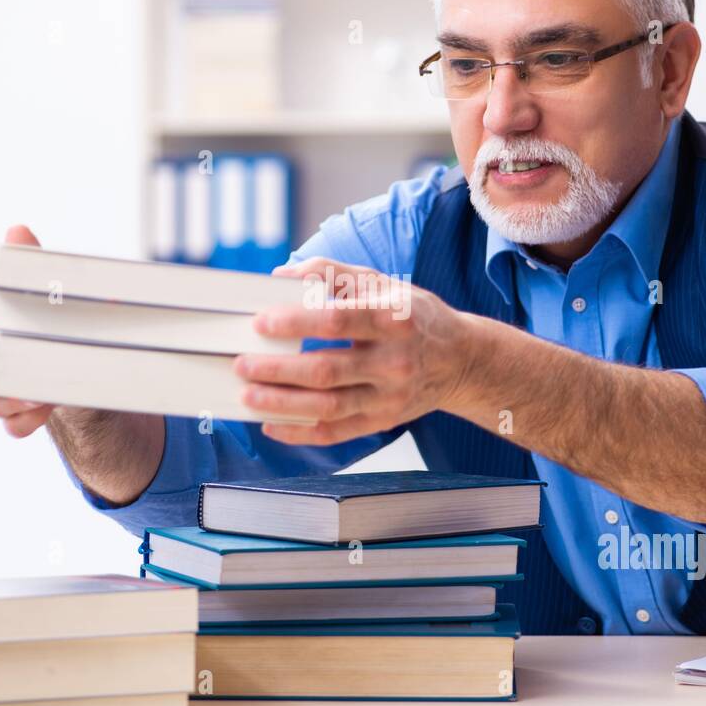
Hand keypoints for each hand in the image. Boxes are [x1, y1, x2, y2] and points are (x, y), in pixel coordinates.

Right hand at [0, 223, 54, 438]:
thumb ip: (21, 260)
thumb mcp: (26, 287)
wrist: (60, 354)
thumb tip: (18, 230)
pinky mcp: (12, 412)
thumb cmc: (26, 314)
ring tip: (32, 391)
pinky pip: (11, 424)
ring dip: (4, 399)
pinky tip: (41, 409)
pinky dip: (25, 420)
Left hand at [233, 256, 478, 444]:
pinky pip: (337, 432)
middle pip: (327, 370)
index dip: (296, 322)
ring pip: (328, 406)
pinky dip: (301, 432)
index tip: (261, 321)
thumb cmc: (416, 316)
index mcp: (393, 319)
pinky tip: (273, 425)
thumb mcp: (384, 283)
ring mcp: (390, 396)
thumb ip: (334, 273)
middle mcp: (394, 361)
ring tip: (249, 395)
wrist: (461, 360)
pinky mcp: (383, 421)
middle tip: (243, 364)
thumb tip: (284, 275)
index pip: (338, 320)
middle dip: (278, 370)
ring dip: (283, 404)